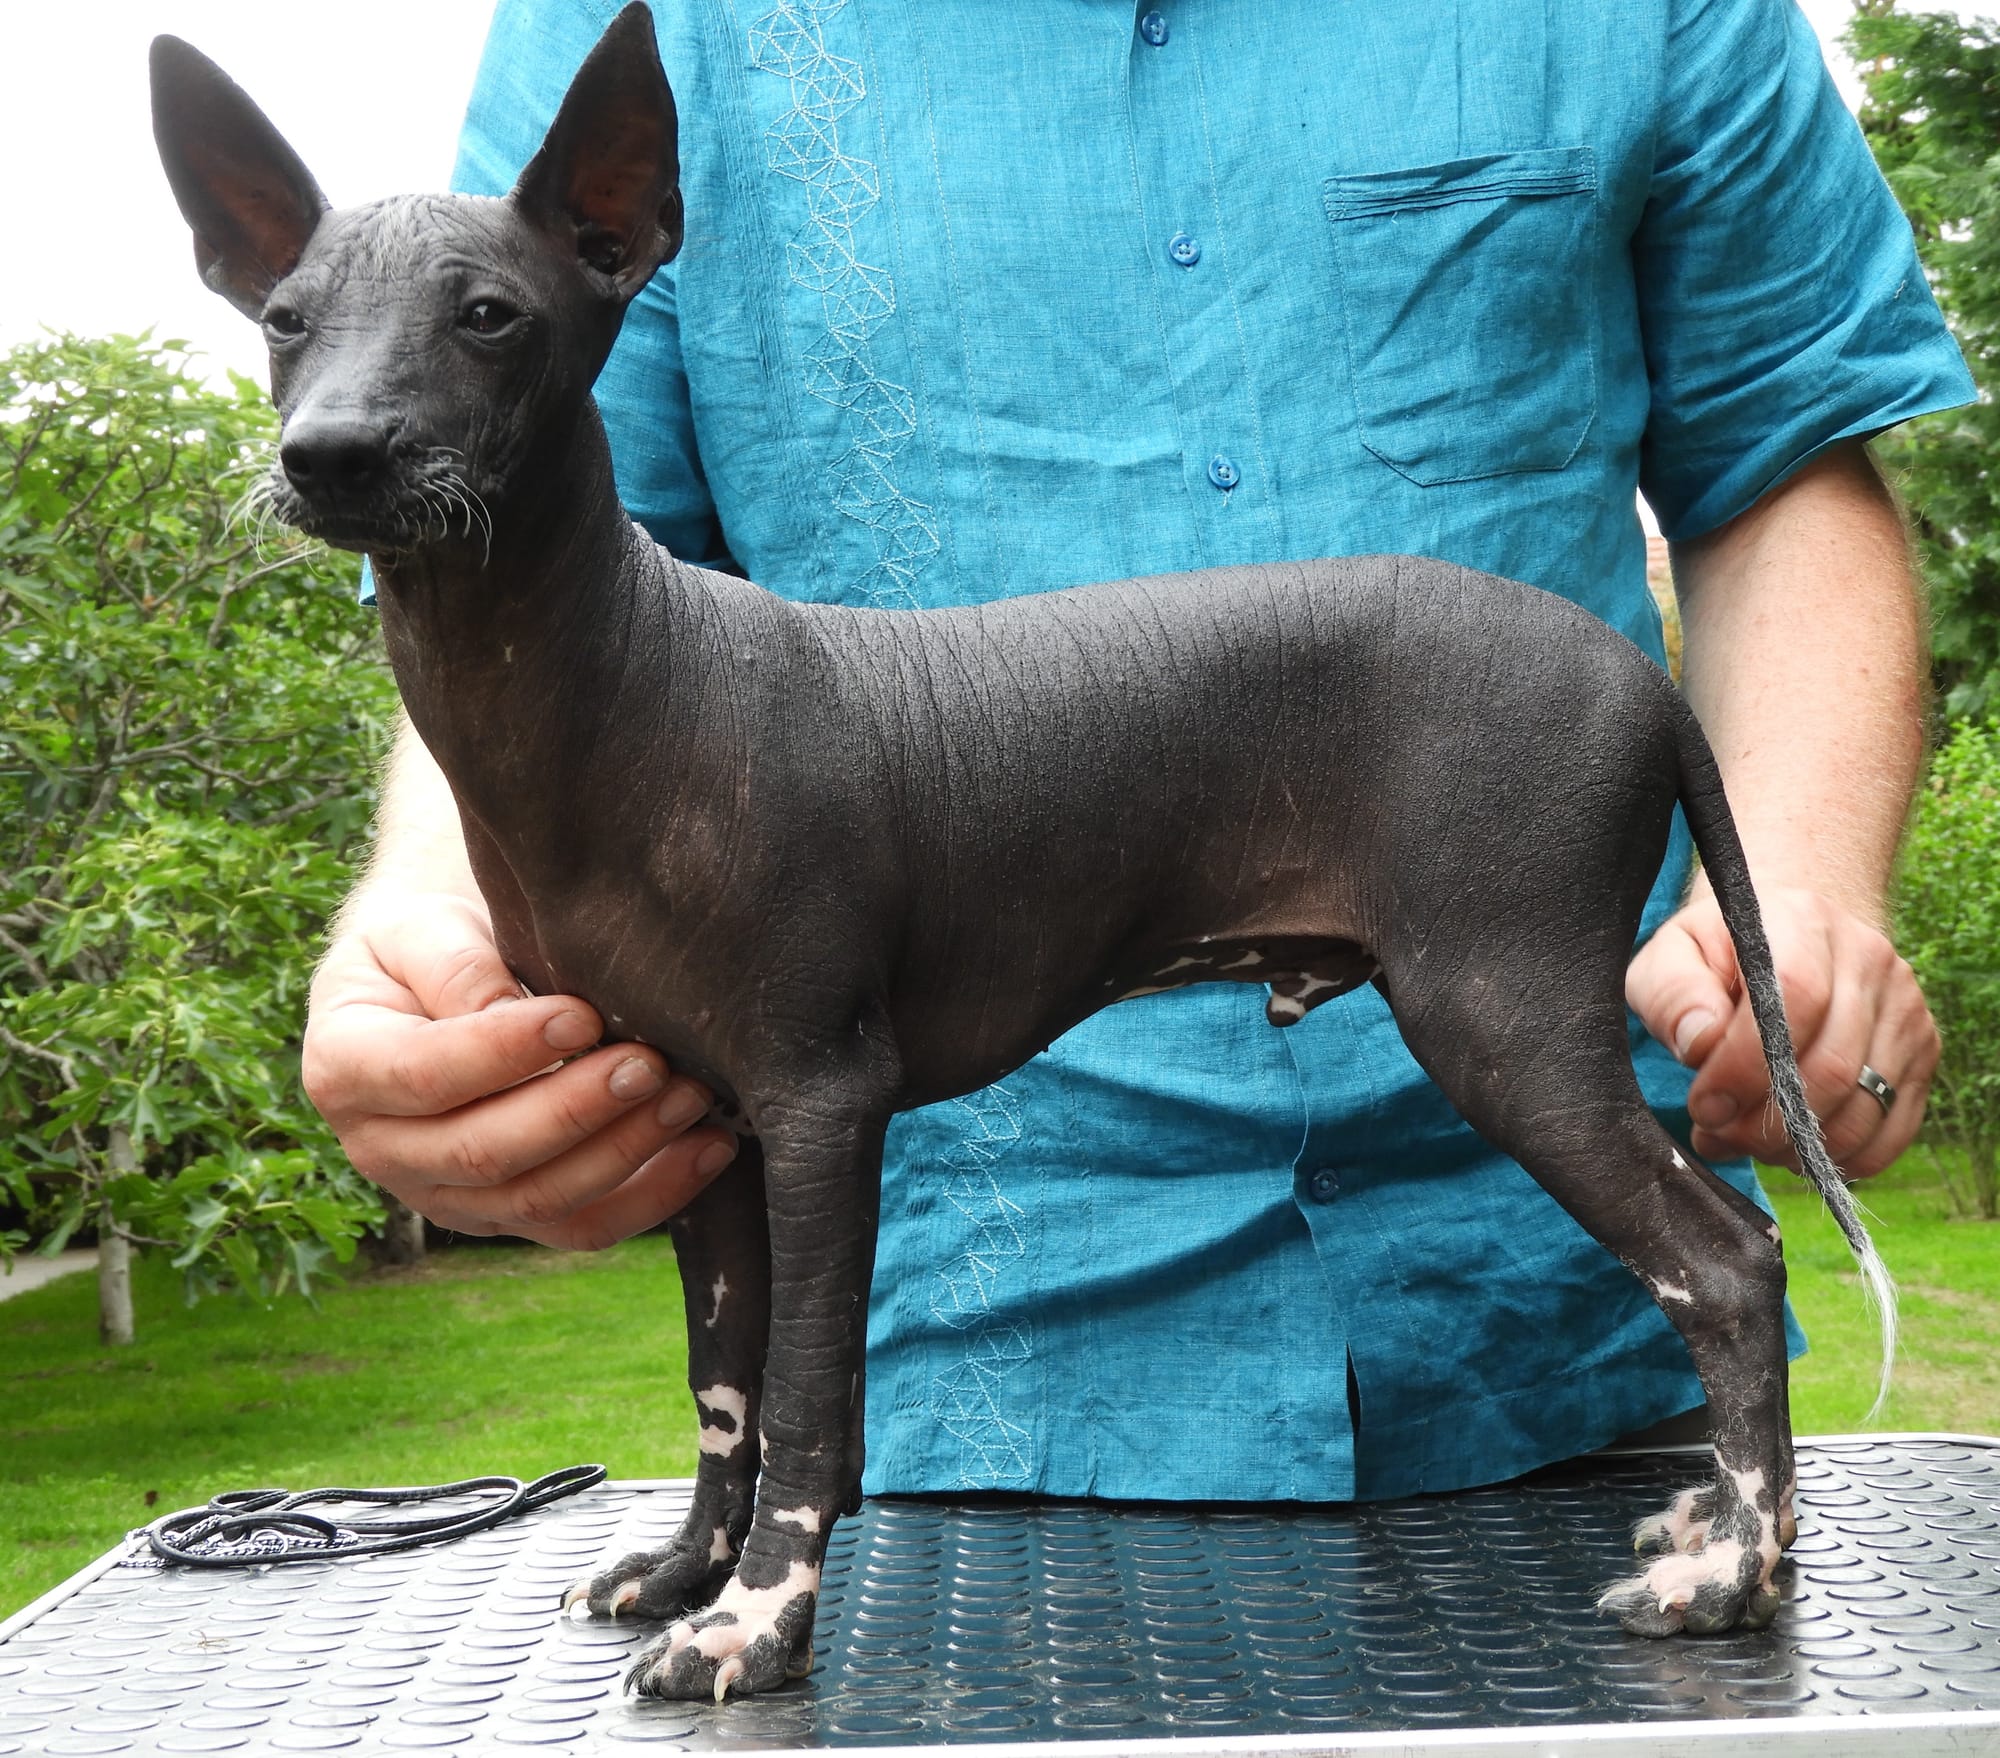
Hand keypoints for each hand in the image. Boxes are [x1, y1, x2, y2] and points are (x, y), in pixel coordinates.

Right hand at [303, 892, 738, 1247]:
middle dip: (578, 1110)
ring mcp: (447, 1195)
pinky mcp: (509, 1213)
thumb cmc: (427, 943)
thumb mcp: (418, 928)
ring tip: (690, 1096)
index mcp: (344, 1070)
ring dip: (626, 1153)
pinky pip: (582, 1227)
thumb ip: (455, 966)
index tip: (582, 1015)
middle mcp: (384, 1150)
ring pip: (540, 1201)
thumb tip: (506, 1015)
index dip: (505, 1051)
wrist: (435, 977)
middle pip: (486, 1152)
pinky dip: (653, 1196)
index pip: (425, 1075)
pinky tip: (708, 1148)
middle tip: (652, 1063)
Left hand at [1625, 885, 1937, 1179]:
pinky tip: (1793, 1150)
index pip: (1795, 997)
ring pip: (1866, 1107)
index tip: (1705, 1104)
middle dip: (1767, 1121)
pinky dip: (1842, 1158)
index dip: (1746, 1065)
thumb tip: (1701, 1044)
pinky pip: (1894, 1130)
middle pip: (1834, 1065)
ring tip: (1747, 1142)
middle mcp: (1868, 959)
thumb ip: (1672, 996)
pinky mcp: (1922, 1051)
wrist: (1787, 939)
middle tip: (1717, 1133)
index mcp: (1802, 923)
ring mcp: (1904, 1007)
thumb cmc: (1718, 955)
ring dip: (1800, 1146)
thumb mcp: (1670, 958)